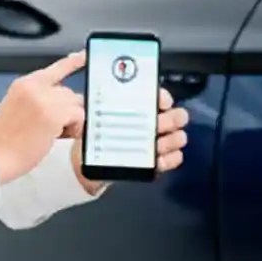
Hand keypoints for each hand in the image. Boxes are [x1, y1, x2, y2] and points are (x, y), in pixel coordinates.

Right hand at [0, 51, 86, 184]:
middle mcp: (34, 87)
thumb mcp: (16, 108)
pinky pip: (78, 116)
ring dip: (70, 121)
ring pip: (75, 104)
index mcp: (23, 84)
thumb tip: (63, 102)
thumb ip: (37, 98)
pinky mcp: (54, 114)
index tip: (84, 55)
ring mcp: (45, 99)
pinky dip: (74, 128)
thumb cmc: (4, 141)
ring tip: (53, 135)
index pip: (54, 68)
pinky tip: (57, 137)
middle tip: (54, 129)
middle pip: (69, 92)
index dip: (72, 62)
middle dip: (67, 110)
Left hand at [71, 86, 190, 193]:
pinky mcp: (157, 161)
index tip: (161, 102)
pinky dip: (169, 159)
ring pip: (178, 137)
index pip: (159, 96)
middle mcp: (153, 121)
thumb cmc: (91, 133)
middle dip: (171, 119)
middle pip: (177, 116)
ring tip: (156, 144)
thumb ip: (95, 104)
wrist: (83, 165)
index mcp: (139, 105)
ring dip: (170, 140)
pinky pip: (174, 159)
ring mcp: (157, 142)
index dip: (163, 97)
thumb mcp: (91, 114)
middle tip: (159, 124)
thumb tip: (92, 100)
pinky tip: (157, 160)